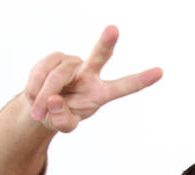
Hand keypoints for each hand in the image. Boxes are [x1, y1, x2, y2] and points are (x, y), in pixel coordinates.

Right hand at [24, 25, 161, 131]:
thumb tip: (55, 99)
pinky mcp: (55, 58)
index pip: (124, 86)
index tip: (160, 72)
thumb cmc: (60, 116)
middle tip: (113, 29)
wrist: (41, 106)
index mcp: (101, 93)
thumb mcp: (63, 125)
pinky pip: (43, 70)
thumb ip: (62, 119)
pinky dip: (35, 86)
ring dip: (44, 93)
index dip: (141, 80)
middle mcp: (90, 74)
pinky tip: (34, 96)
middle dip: (106, 43)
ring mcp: (73, 64)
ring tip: (38, 110)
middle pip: (99, 57)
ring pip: (59, 74)